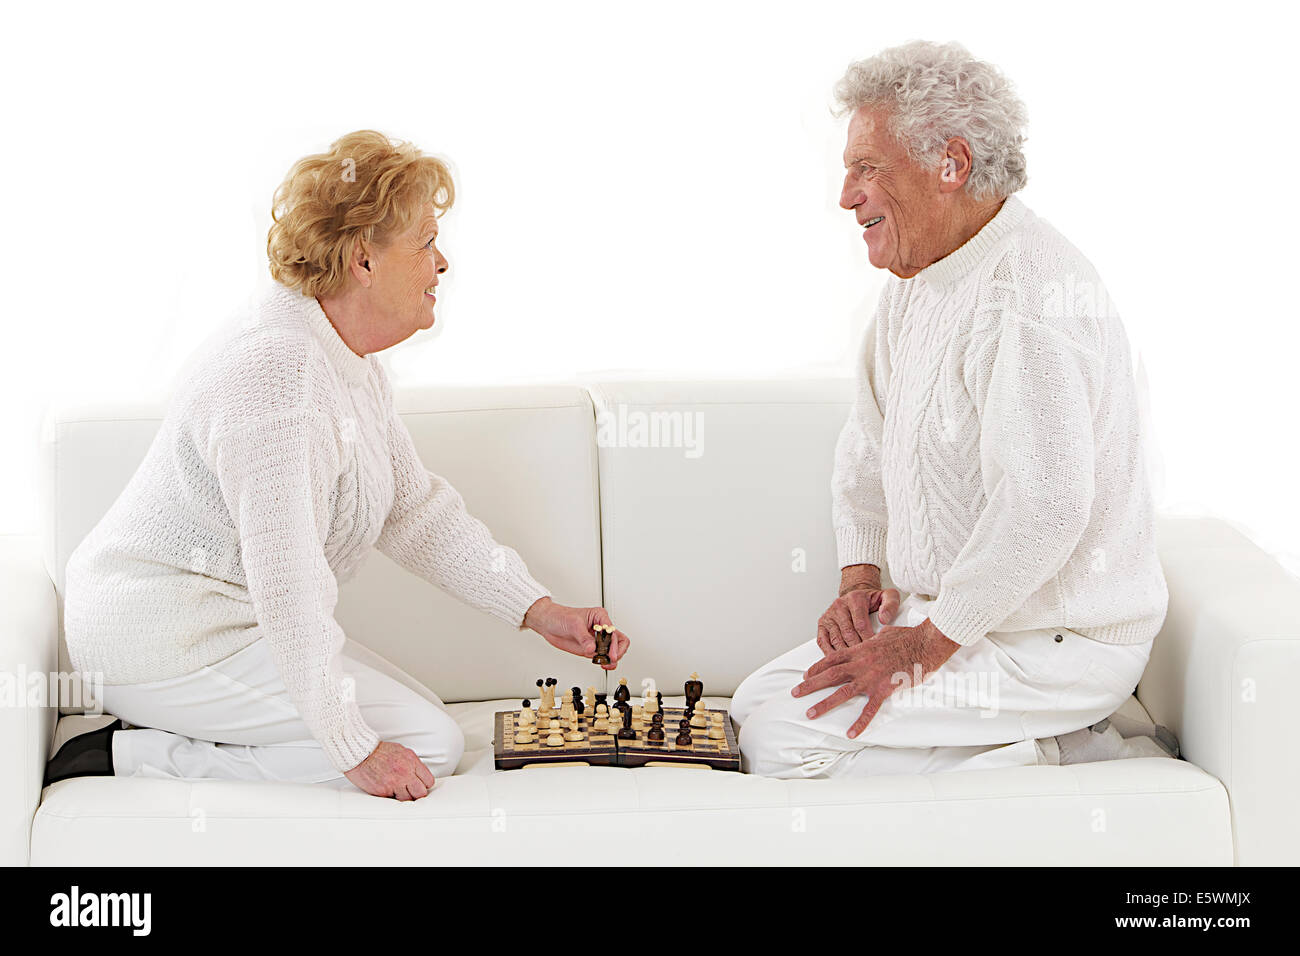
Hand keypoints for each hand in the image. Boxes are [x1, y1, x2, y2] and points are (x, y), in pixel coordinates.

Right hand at [343, 741, 435, 799]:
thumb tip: (418, 774)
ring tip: (397, 791)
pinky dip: (391, 797)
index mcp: (411, 761)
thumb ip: (411, 763)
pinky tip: (387, 790)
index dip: (424, 785)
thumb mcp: (401, 751)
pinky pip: (393, 800)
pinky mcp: (384, 790)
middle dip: (417, 794)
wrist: (360, 753)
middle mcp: (406, 772)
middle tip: (410, 791)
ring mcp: (395, 782)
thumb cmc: (377, 751)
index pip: (428, 780)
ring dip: (403, 796)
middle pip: (421, 793)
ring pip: (408, 799)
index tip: (419, 786)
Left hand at [523, 597, 629, 669]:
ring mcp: (596, 639)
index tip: (610, 654)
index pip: (613, 631)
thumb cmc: (560, 617)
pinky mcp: (591, 648)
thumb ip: (584, 638)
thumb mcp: (573, 625)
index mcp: (600, 617)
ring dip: (612, 659)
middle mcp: (601, 628)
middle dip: (616, 652)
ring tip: (606, 664)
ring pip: (613, 650)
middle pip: (619, 641)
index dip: (613, 644)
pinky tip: (602, 664)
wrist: (548, 623)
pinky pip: (603, 656)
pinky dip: (605, 662)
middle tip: (610, 660)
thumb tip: (592, 649)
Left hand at [793, 619, 959, 737]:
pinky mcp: (885, 689)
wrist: (925, 642)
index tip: (806, 674)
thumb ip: (872, 641)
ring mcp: (871, 677)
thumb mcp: (883, 635)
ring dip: (824, 704)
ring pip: (843, 692)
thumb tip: (871, 640)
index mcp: (859, 650)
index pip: (832, 659)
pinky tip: (851, 733)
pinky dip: (860, 722)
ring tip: (810, 713)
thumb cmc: (907, 637)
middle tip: (794, 693)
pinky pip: (870, 709)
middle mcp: (861, 664)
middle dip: (810, 685)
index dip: (816, 667)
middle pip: (829, 675)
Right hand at [817, 583, 901, 652]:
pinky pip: (823, 642)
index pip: (860, 624)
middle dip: (859, 650)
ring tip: (858, 663)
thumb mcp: (887, 596)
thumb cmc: (872, 600)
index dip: (869, 640)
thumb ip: (890, 604)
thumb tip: (884, 619)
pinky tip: (842, 660)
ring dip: (847, 654)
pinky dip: (831, 654)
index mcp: (855, 598)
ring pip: (836, 640)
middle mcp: (839, 606)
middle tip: (869, 660)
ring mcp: (829, 616)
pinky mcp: (822, 625)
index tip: (876, 649)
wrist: (856, 597)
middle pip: (848, 634)